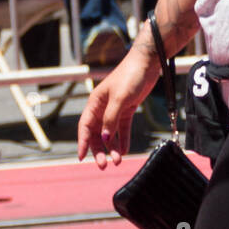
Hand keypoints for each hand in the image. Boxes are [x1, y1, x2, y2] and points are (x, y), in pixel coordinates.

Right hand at [77, 43, 159, 167]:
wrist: (147, 63)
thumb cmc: (130, 76)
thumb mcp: (120, 98)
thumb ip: (111, 119)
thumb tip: (106, 139)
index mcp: (95, 102)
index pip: (85, 126)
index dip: (82, 142)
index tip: (81, 158)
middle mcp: (102, 107)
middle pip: (97, 133)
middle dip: (99, 150)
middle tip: (103, 165)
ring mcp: (115, 109)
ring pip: (110, 133)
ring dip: (112, 148)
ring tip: (117, 162)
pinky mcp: (127, 109)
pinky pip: (123, 129)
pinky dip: (123, 140)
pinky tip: (125, 152)